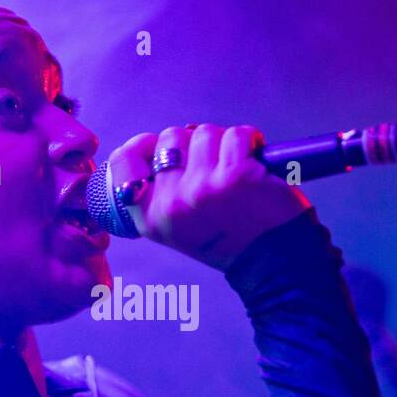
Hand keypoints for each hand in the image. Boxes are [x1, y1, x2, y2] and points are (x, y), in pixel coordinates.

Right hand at [106, 123, 310, 270]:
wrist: (272, 264)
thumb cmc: (230, 239)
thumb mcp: (179, 226)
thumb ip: (163, 191)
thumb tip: (160, 143)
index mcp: (151, 217)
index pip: (124, 163)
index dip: (142, 144)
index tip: (159, 143)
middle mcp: (172, 203)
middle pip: (171, 137)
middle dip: (194, 144)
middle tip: (215, 170)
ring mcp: (202, 188)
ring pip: (204, 132)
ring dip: (225, 142)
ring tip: (238, 169)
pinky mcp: (235, 176)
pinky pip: (236, 135)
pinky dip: (250, 140)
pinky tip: (256, 163)